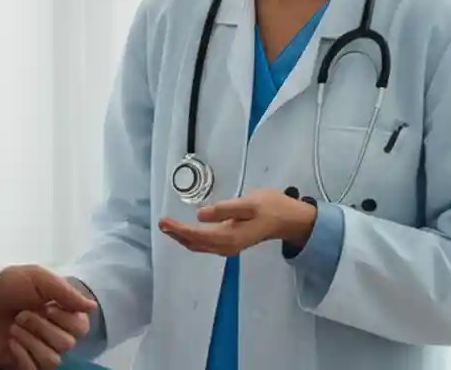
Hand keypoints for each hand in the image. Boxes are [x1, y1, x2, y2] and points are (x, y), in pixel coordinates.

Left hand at [0, 264, 95, 368]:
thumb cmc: (7, 285)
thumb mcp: (38, 278)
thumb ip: (66, 292)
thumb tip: (92, 307)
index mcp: (61, 313)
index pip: (81, 327)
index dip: (64, 319)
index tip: (46, 305)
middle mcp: (53, 333)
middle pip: (67, 344)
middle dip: (42, 327)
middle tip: (21, 314)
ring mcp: (37, 350)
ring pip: (53, 359)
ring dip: (32, 341)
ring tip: (13, 328)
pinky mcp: (21, 363)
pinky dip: (23, 357)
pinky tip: (11, 343)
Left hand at [158, 188, 316, 255]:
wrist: (289, 219)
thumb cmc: (270, 207)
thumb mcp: (249, 204)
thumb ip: (225, 209)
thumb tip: (200, 215)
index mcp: (229, 237)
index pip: (197, 235)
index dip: (178, 229)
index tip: (164, 222)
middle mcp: (226, 247)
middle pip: (195, 243)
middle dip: (177, 234)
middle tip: (161, 223)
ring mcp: (229, 247)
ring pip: (200, 246)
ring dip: (183, 237)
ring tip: (168, 227)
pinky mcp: (231, 243)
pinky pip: (206, 244)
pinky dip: (193, 239)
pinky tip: (187, 232)